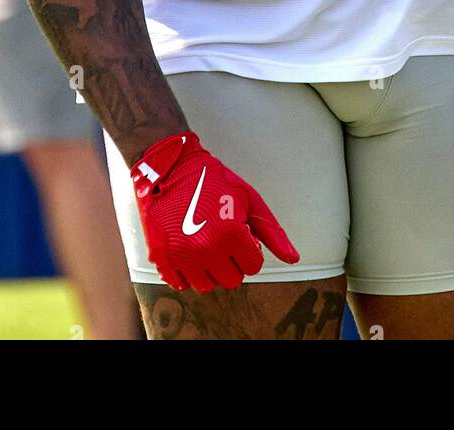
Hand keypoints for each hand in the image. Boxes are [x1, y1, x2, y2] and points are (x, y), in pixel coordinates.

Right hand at [130, 131, 298, 292]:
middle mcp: (206, 249)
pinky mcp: (161, 258)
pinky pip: (180, 284)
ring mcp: (182, 256)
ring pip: (206, 286)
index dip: (249, 250)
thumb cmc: (211, 179)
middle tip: (223, 241)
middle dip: (231, 263)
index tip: (239, 236)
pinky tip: (187, 252)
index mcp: (231, 234)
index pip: (252, 267)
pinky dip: (186, 273)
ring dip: (209, 270)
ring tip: (205, 245)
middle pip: (231, 280)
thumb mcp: (248, 198)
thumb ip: (272, 231)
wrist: (170, 166)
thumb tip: (292, 258)